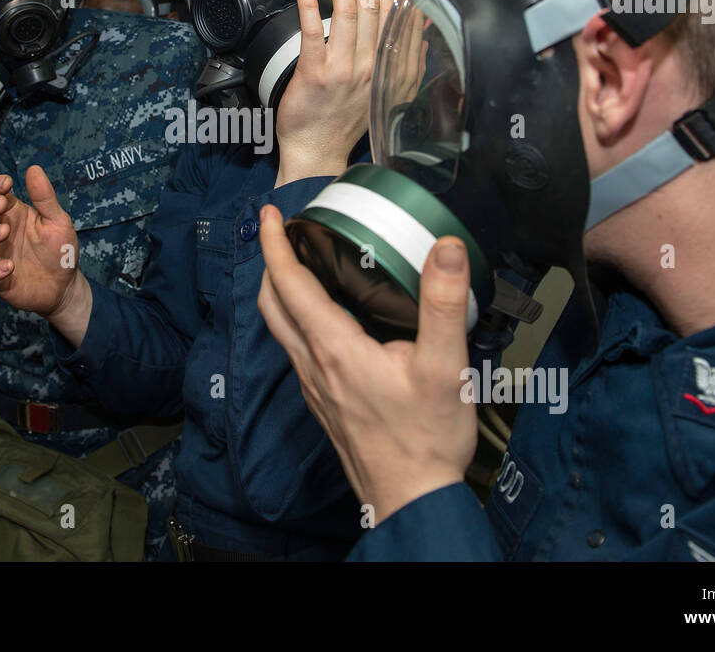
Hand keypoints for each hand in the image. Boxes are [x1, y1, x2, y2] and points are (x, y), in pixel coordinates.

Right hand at [0, 165, 91, 342]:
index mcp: (15, 215)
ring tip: (4, 233)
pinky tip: (9, 267)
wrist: (66, 286)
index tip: (7, 183)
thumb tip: (33, 168)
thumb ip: (45, 198)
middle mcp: (1, 233)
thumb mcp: (58, 221)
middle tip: (2, 204)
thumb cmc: (61, 250)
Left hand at [256, 205, 476, 524]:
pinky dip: (299, 320)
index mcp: (334, 348)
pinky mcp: (326, 402)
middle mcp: (315, 365)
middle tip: (282, 233)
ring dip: (282, 292)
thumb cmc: (424, 442)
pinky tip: (329, 319)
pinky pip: (299, 351)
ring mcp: (316, 387)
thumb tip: (444, 249)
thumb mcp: (444, 367)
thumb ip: (443, 304)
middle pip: (273, 305)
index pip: (289, 284)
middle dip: (271, 263)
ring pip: (282, 329)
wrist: (412, 501)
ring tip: (302, 266)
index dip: (274, 244)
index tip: (269, 214)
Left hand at [274, 0, 393, 186]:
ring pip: (349, 14)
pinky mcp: (316, 75)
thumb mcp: (387, 90)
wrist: (319, 151)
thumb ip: (403, 58)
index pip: (396, 16)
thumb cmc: (347, 119)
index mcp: (393, 68)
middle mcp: (374, 66)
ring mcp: (345, 71)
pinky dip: (310, 6)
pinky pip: (314, 33)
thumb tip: (417, 26)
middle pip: (374, 7)